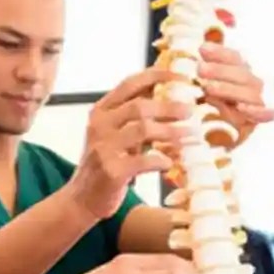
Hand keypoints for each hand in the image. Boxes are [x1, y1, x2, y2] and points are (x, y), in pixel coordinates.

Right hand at [69, 71, 194, 219]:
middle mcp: (99, 125)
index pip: (131, 83)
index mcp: (101, 110)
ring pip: (143, 130)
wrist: (83, 198)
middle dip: (170, 107)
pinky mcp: (111, 171)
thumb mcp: (115, 132)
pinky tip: (170, 163)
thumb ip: (135, 115)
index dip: (159, 76)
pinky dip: (161, 160)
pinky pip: (143, 161)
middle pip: (140, 106)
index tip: (184, 78)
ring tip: (191, 135)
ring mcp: (103, 147)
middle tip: (191, 111)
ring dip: (171, 132)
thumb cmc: (107, 162)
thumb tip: (169, 93)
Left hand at [197, 43, 273, 146]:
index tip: (202, 49)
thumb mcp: (203, 84)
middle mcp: (250, 84)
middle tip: (200, 69)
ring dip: (229, 89)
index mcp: (240, 71)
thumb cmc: (208, 103)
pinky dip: (257, 111)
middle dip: (220, 70)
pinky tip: (242, 107)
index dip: (220, 52)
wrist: (214, 135)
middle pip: (241, 74)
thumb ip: (205, 68)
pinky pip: (264, 114)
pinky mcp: (257, 121)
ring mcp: (256, 102)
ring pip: (249, 93)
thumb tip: (201, 47)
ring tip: (209, 88)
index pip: (234, 58)